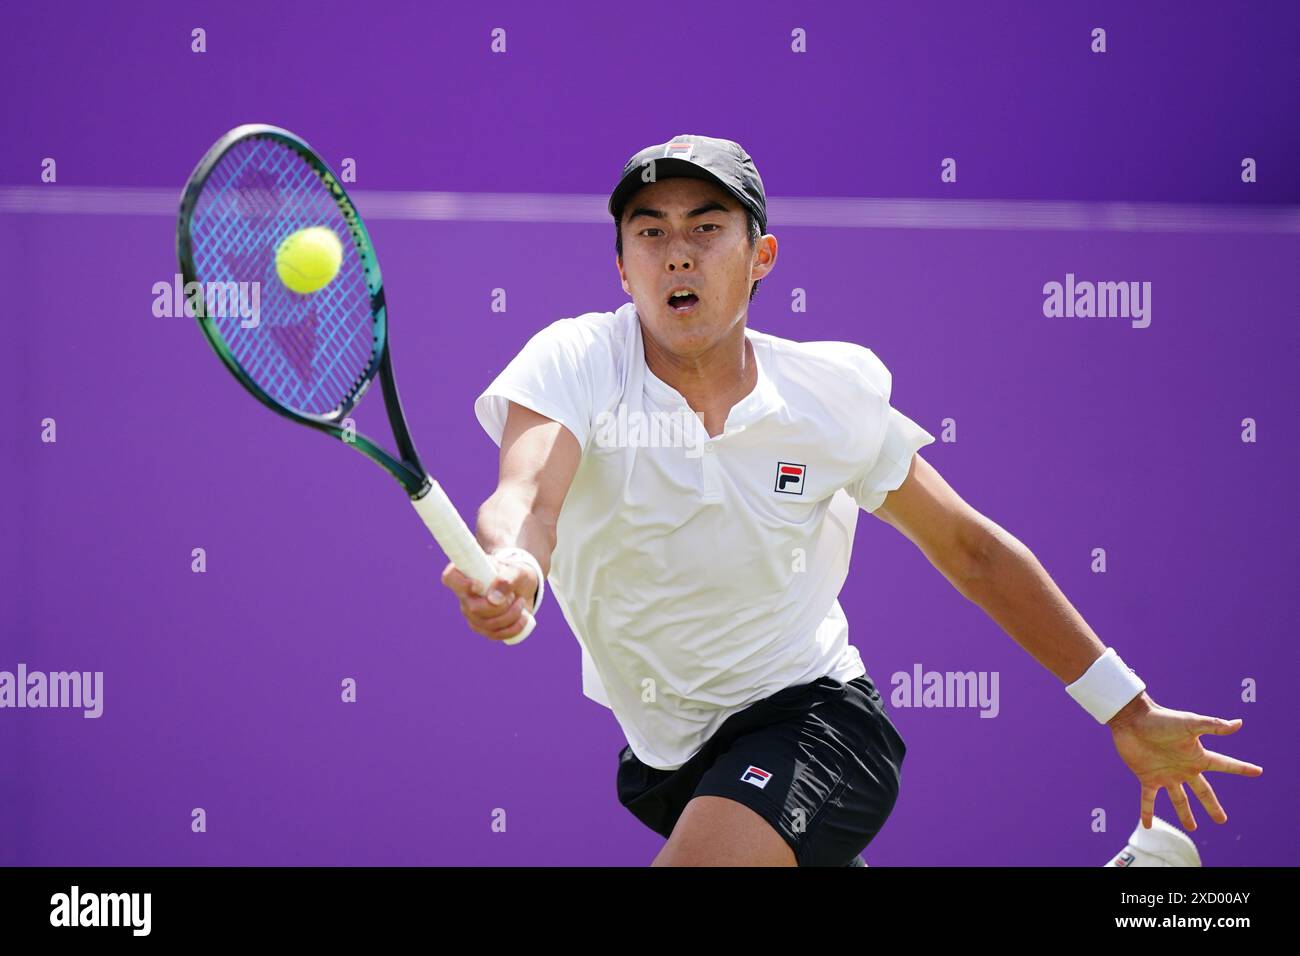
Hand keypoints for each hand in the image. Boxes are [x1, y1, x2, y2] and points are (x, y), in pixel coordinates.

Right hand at [440, 558, 537, 641]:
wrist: (523, 586)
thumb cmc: (515, 574)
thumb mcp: (516, 571)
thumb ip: (506, 580)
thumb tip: (494, 599)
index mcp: (467, 573)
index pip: (450, 577)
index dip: (461, 584)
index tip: (480, 585)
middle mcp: (464, 595)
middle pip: (473, 608)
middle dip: (500, 606)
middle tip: (513, 595)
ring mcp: (471, 614)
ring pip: (487, 625)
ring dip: (511, 615)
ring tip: (520, 602)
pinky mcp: (483, 628)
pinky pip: (495, 635)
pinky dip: (514, 628)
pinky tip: (523, 618)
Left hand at [1108, 694, 1262, 830]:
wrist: (1132, 718)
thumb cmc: (1162, 719)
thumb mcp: (1190, 723)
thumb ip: (1213, 726)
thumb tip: (1239, 723)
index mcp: (1196, 756)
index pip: (1224, 765)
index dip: (1240, 769)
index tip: (1257, 771)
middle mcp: (1183, 768)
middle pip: (1202, 792)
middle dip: (1212, 806)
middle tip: (1221, 820)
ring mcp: (1165, 774)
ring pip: (1179, 799)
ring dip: (1184, 814)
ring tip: (1192, 828)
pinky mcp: (1146, 777)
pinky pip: (1148, 799)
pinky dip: (1147, 812)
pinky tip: (1147, 825)